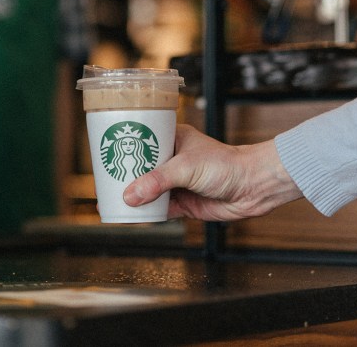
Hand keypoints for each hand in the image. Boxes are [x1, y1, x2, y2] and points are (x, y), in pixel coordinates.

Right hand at [123, 124, 302, 220]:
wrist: (253, 187)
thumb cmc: (227, 165)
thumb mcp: (186, 167)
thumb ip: (157, 181)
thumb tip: (130, 195)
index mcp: (174, 140)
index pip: (144, 142)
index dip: (125, 149)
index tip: (107, 156)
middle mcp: (174, 161)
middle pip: (143, 169)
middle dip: (125, 177)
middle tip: (104, 182)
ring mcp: (179, 183)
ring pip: (149, 191)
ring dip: (135, 197)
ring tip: (111, 201)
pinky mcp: (185, 203)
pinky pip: (160, 209)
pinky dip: (147, 213)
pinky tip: (133, 216)